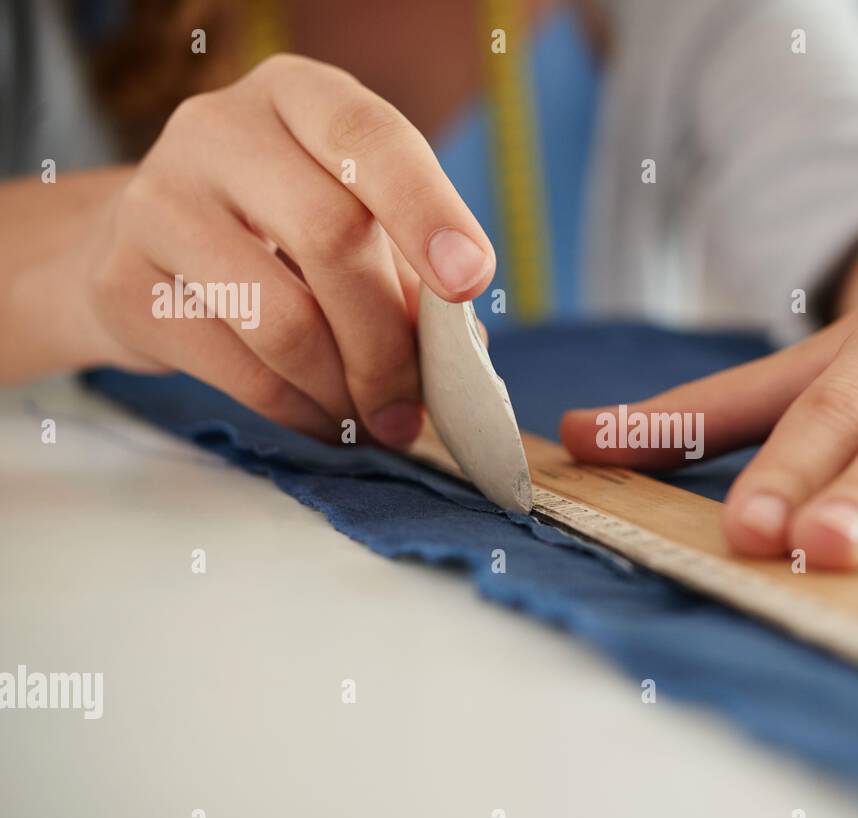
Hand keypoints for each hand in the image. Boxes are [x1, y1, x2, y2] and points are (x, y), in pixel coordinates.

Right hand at [73, 54, 493, 445]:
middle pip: (330, 238)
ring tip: (375, 419)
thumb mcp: (353, 214)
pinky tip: (327, 421)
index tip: (471, 280)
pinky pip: (242, 373)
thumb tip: (458, 351)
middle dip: (388, 341)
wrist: (144, 243)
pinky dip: (303, 413)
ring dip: (346, 391)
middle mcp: (217, 130)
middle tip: (411, 404)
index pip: (367, 139)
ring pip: (284, 321)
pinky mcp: (125, 284)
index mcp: (296, 95)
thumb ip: (410, 264)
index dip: (427, 211)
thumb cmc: (283, 226)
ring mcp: (159, 203)